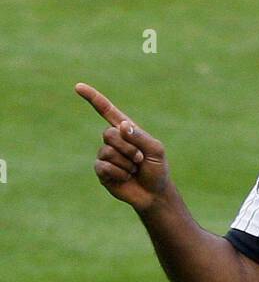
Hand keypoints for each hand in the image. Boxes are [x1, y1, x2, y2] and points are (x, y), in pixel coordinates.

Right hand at [75, 82, 169, 212]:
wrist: (154, 194)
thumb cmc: (157, 169)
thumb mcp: (156, 150)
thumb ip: (140, 136)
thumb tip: (121, 126)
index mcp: (125, 129)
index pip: (106, 110)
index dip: (92, 98)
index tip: (78, 87)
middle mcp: (112, 140)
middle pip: (108, 133)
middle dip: (128, 148)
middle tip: (139, 159)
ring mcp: (105, 155)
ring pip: (107, 152)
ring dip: (126, 163)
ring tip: (134, 169)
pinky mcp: (102, 171)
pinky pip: (104, 167)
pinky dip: (119, 173)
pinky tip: (126, 177)